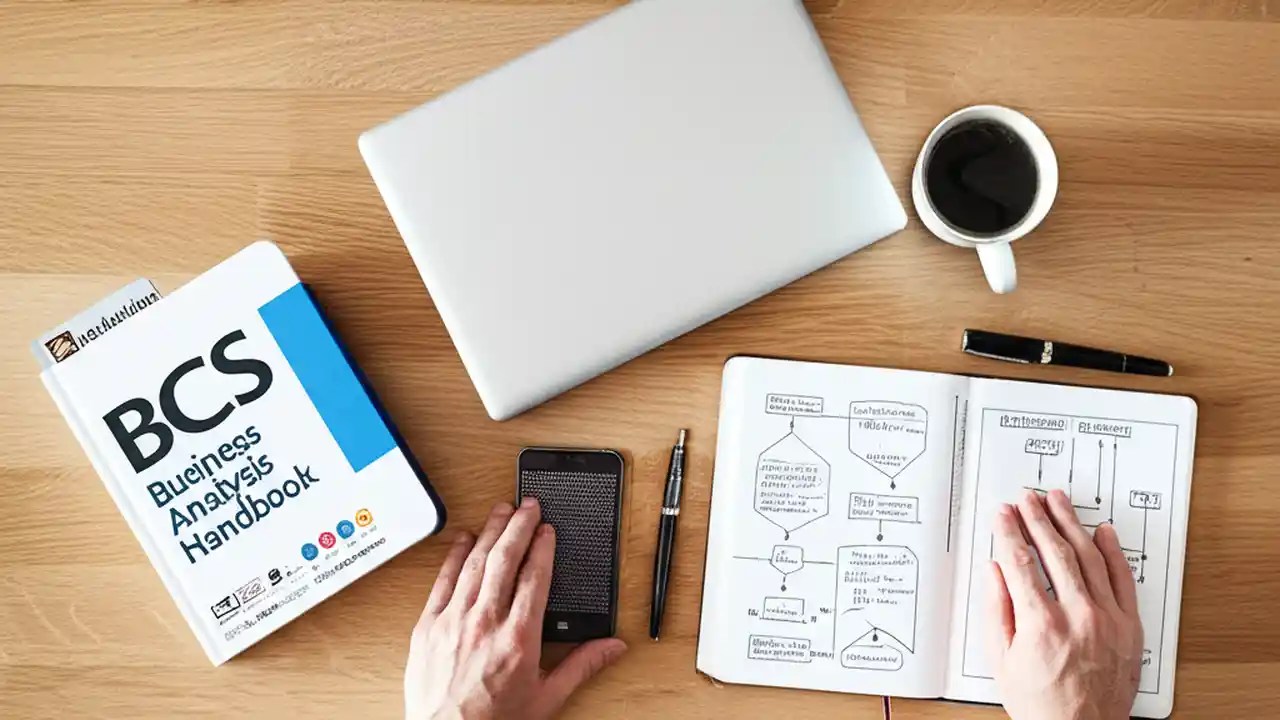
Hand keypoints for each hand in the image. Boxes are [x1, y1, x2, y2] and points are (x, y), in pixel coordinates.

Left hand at [405, 499, 627, 719]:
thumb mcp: (547, 698)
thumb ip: (582, 666)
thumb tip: (612, 647)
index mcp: (519, 638)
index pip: (535, 577)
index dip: (543, 547)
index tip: (548, 529)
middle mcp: (486, 623)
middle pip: (505, 559)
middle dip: (518, 526)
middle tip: (527, 505)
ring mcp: (453, 621)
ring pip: (474, 564)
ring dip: (490, 533)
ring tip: (500, 512)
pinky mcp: (428, 627)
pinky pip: (443, 581)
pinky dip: (455, 556)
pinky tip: (464, 540)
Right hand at [987, 490, 1141, 719]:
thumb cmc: (1042, 704)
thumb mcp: (1001, 659)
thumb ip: (996, 610)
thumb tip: (995, 572)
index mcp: (1042, 625)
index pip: (1021, 561)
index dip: (1009, 531)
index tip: (1003, 514)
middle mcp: (1078, 617)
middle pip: (1055, 552)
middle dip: (1037, 518)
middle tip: (1027, 498)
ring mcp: (1108, 620)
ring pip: (1089, 557)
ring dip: (1071, 523)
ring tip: (1058, 501)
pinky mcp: (1129, 626)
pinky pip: (1123, 579)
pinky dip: (1113, 551)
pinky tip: (1102, 530)